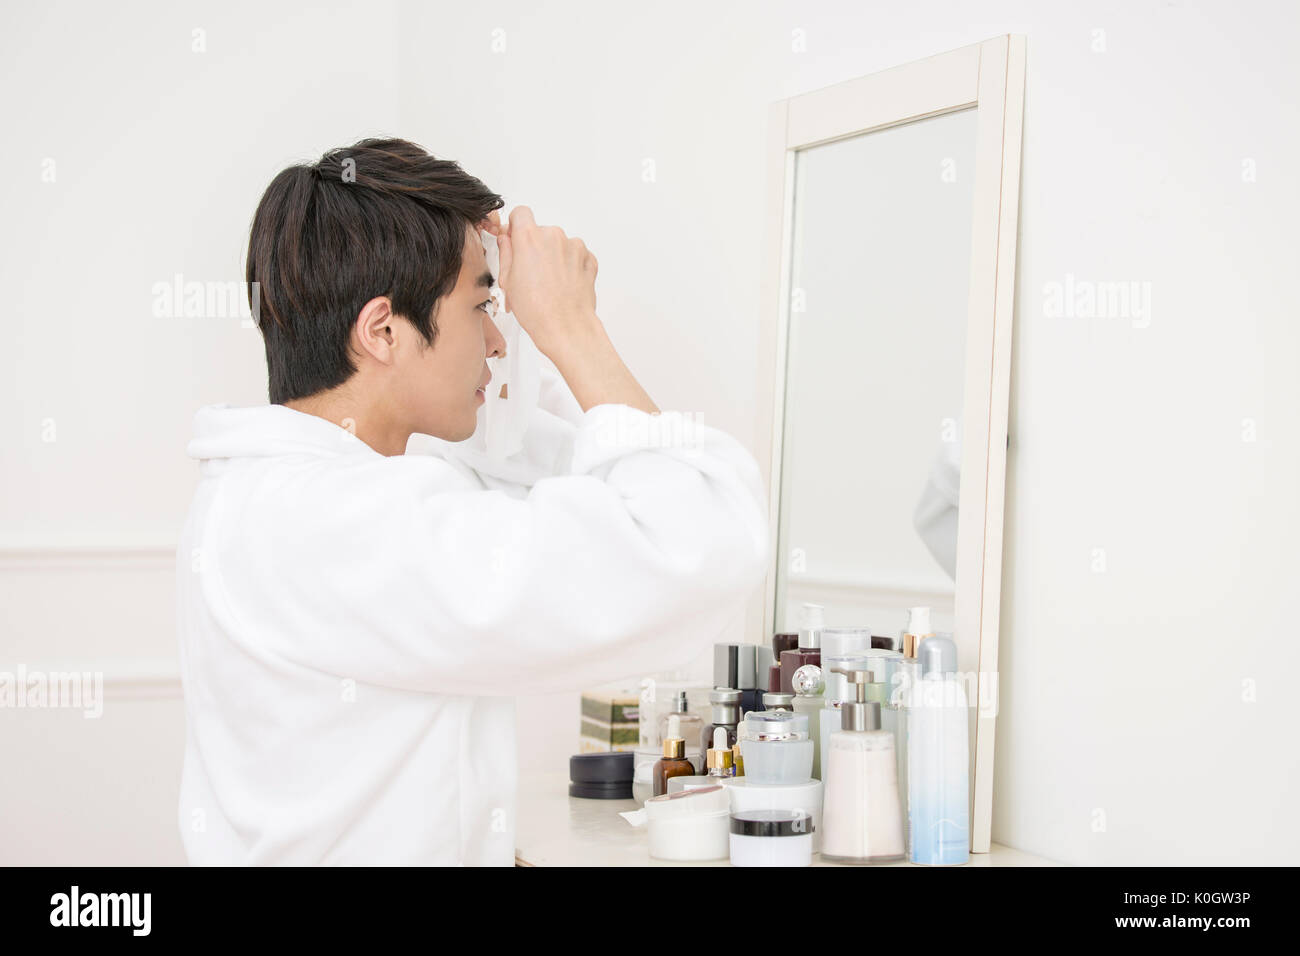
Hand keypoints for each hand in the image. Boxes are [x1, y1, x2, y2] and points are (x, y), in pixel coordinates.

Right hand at [494, 206, 598, 360]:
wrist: (566, 327)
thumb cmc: (537, 310)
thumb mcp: (508, 281)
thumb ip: (506, 253)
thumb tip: (506, 240)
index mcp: (529, 238)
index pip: (520, 213)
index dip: (516, 226)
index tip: (515, 238)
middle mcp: (553, 236)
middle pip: (540, 231)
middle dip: (535, 247)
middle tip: (530, 273)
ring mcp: (574, 246)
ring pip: (559, 244)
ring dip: (554, 257)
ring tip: (548, 283)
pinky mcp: (588, 258)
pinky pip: (575, 255)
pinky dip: (570, 266)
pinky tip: (562, 284)